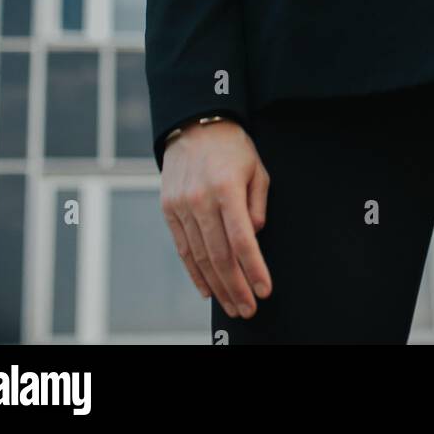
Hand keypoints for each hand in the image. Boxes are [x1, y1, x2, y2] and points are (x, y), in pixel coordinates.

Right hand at [161, 120, 272, 317]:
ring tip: (232, 305)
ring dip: (217, 286)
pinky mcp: (168, 209)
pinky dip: (195, 273)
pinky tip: (208, 289)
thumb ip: (258, 204)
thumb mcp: (257, 168)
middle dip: (236, 287)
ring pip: (200, 257)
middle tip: (249, 309)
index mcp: (227, 188)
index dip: (254, 269)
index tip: (264, 290)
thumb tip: (254, 237)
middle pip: (220, 255)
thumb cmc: (232, 148)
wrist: (194, 124)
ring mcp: (181, 206)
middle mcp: (201, 199)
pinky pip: (182, 249)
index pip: (242, 240)